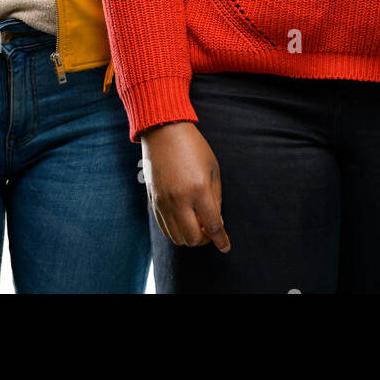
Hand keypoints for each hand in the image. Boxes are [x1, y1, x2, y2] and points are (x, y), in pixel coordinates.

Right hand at [141, 122, 230, 252]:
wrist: (164, 132)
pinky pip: (164, 228)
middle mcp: (180, 200)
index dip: (221, 240)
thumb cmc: (193, 147)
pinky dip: (175, 231)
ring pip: (177, 237)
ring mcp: (164, 202)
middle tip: (211, 232)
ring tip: (197, 226)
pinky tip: (183, 222)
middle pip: (193, 238)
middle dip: (205, 240)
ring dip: (190, 237)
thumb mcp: (213, 169)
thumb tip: (216, 222)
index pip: (213, 225)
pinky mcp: (153, 201)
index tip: (226, 247)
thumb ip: (216, 198)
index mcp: (199, 190)